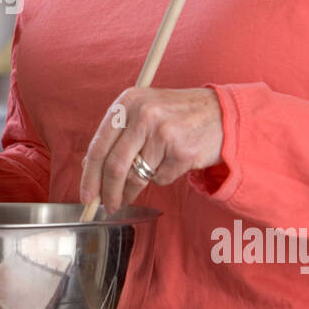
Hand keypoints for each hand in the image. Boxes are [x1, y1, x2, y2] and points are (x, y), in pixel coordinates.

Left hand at [79, 87, 223, 211]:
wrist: (222, 114)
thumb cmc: (177, 116)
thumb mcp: (144, 112)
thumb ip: (117, 135)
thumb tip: (89, 167)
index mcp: (128, 102)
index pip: (99, 145)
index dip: (89, 175)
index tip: (86, 196)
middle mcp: (144, 114)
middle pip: (115, 165)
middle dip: (108, 193)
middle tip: (108, 207)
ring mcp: (163, 132)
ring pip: (137, 176)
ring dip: (134, 189)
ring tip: (137, 188)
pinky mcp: (182, 151)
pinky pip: (160, 178)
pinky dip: (162, 177)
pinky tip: (172, 162)